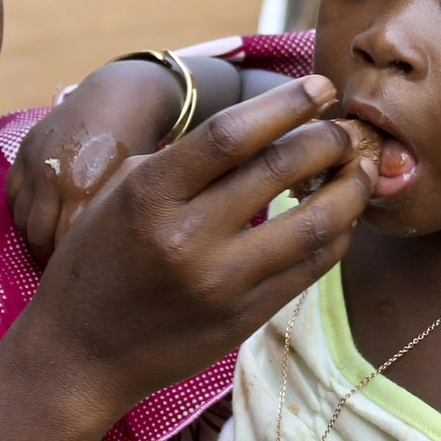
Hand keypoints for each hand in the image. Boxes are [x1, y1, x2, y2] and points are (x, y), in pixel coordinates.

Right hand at [9, 60, 183, 260]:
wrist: (120, 98)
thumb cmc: (137, 147)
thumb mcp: (130, 188)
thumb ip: (108, 220)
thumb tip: (92, 257)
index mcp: (85, 191)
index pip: (63, 246)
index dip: (70, 262)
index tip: (79, 270)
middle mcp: (54, 180)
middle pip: (37, 237)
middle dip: (48, 255)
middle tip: (60, 263)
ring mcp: (36, 163)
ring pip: (20, 219)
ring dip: (33, 234)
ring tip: (50, 242)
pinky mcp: (25, 150)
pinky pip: (12, 193)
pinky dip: (22, 209)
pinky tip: (40, 215)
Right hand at [23, 76, 376, 413]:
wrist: (81, 353)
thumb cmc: (97, 260)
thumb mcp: (120, 194)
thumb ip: (184, 161)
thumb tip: (263, 124)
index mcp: (149, 195)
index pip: (232, 133)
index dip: (286, 103)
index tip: (320, 87)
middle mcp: (186, 238)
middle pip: (281, 169)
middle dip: (328, 138)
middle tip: (344, 126)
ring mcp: (220, 284)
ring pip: (314, 224)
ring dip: (349, 189)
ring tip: (359, 169)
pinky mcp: (245, 318)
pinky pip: (310, 268)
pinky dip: (336, 235)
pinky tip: (341, 217)